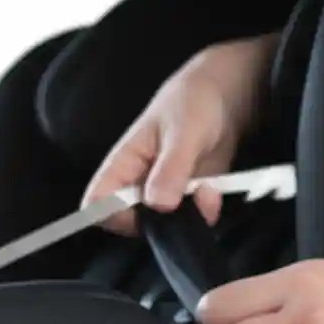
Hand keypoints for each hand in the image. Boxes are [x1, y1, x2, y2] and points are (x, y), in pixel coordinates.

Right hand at [82, 33, 279, 234]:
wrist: (226, 98)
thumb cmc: (193, 103)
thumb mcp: (183, 131)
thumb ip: (171, 168)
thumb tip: (158, 205)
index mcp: (122, 164)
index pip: (96, 203)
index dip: (111, 216)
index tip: (145, 213)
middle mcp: (137, 185)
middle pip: (131, 223)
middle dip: (162, 222)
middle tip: (189, 199)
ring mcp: (163, 195)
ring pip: (165, 226)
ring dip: (189, 217)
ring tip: (208, 190)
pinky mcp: (188, 200)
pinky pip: (192, 220)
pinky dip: (206, 212)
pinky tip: (215, 191)